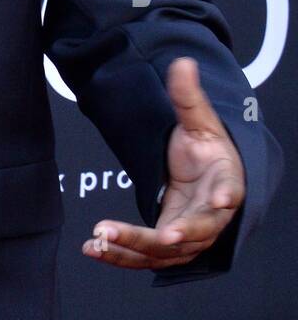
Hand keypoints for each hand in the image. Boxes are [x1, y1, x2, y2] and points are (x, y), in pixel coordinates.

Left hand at [82, 56, 244, 269]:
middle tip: (141, 232)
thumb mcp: (200, 122)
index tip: (220, 200)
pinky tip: (91, 248)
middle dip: (162, 235)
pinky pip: (145, 257)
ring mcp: (189, 236)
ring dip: (130, 250)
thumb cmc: (208, 151)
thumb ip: (188, 97)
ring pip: (163, 253)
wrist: (206, 177)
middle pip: (191, 232)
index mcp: (225, 184)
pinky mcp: (168, 247)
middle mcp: (210, 217)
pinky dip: (119, 256)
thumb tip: (183, 63)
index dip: (224, 197)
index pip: (229, 192)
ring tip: (98, 240)